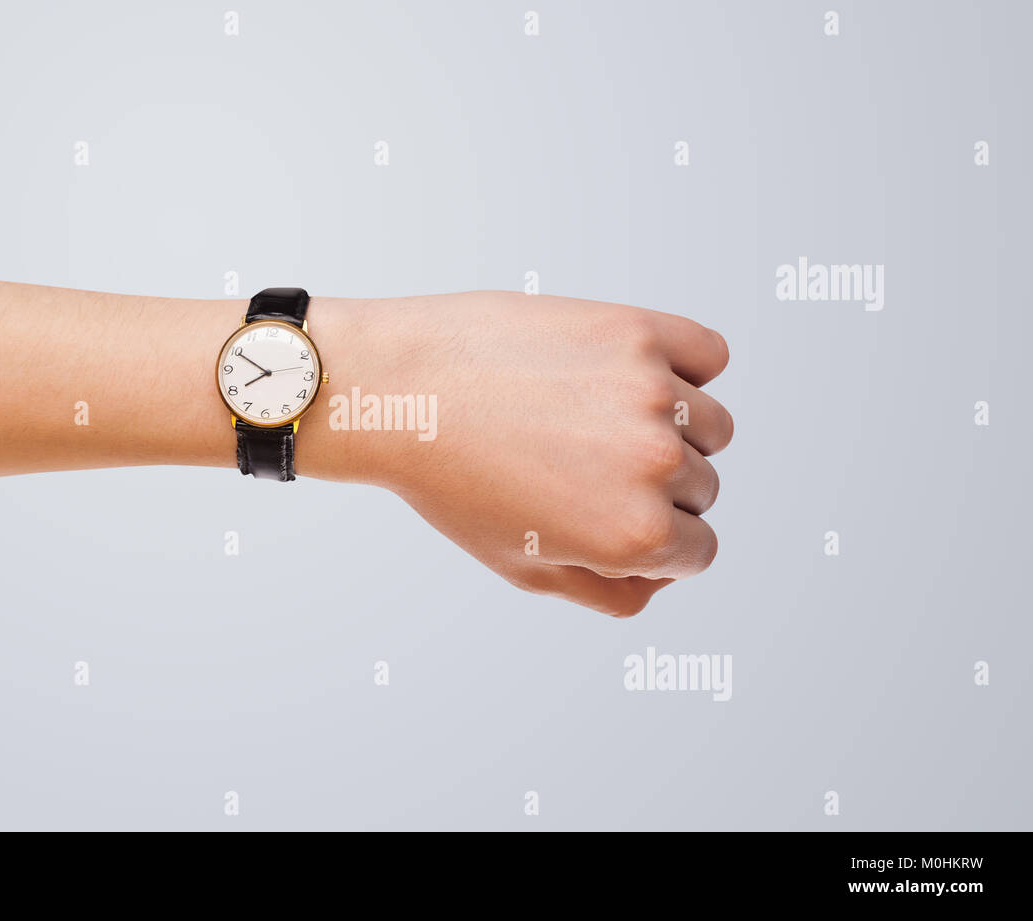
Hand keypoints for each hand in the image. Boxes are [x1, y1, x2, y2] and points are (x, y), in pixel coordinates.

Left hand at [300, 291, 732, 616]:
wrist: (399, 389)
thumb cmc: (450, 480)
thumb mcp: (524, 568)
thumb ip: (612, 592)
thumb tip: (666, 574)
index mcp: (635, 536)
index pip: (699, 549)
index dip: (652, 537)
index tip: (603, 512)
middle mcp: (655, 466)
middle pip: (702, 487)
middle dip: (653, 484)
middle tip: (576, 462)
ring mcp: (651, 393)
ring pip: (710, 425)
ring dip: (670, 427)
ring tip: (591, 418)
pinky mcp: (637, 331)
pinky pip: (707, 355)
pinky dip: (684, 366)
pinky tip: (626, 375)